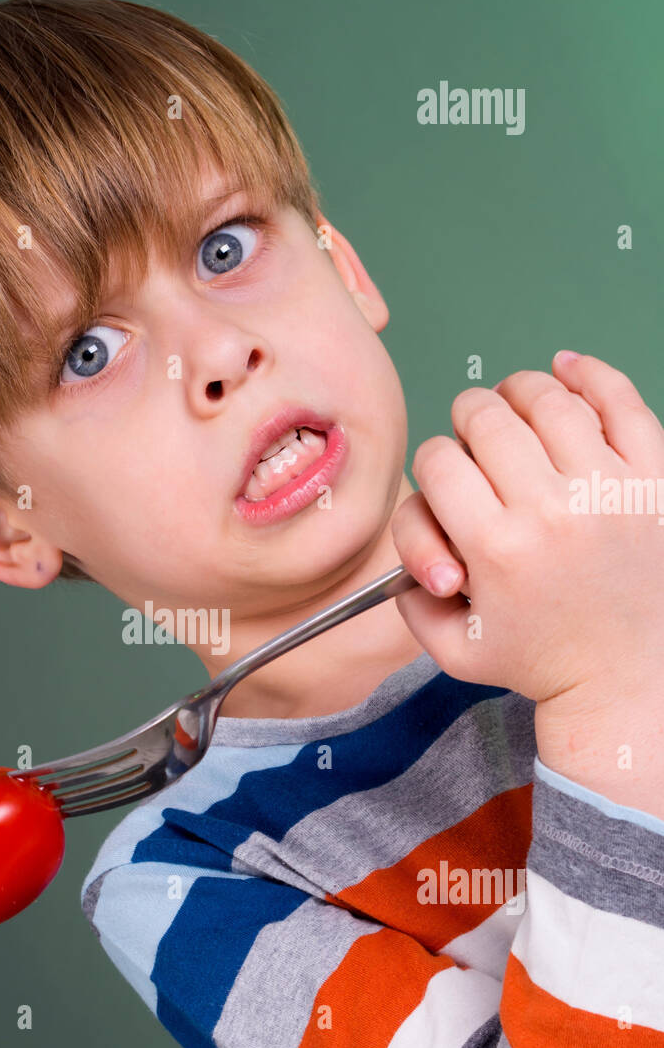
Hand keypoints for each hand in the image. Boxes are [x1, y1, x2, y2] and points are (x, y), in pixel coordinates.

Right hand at [391, 352, 663, 709]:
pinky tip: (567, 370)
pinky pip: (620, 399)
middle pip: (485, 417)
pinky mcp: (652, 480)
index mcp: (495, 550)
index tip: (447, 480)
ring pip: (546, 398)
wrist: (628, 677)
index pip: (437, 461)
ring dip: (518, 392)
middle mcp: (551, 512)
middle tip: (476, 441)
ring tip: (515, 406)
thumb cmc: (543, 660)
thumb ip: (408, 596)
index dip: (432, 463)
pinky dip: (589, 374)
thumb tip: (414, 537)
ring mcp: (608, 490)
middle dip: (468, 421)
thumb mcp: (451, 650)